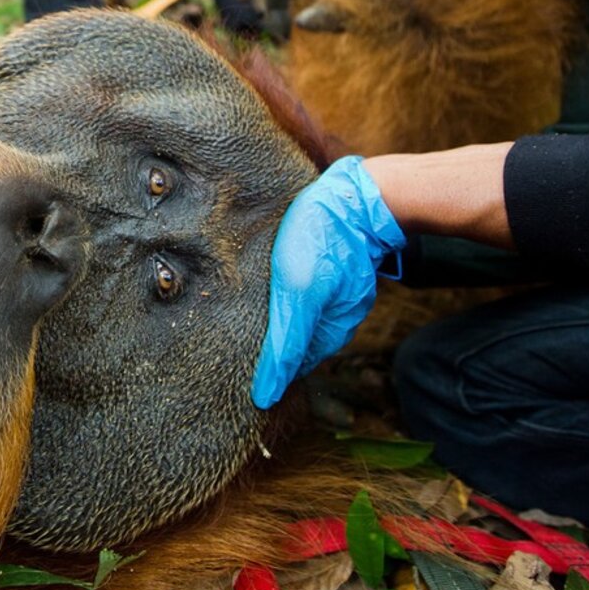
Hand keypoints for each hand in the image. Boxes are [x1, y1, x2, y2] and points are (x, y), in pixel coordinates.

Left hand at [252, 156, 405, 409]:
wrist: (359, 195)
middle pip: (298, 341)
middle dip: (271, 343)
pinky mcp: (336, 272)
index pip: (293, 364)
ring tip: (243, 311)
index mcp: (330, 331)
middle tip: (229, 339)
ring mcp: (339, 294)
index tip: (232, 368)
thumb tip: (266, 394)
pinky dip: (290, 295)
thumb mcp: (299, 291)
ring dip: (279, 316)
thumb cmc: (325, 240)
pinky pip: (309, 293)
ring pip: (303, 316)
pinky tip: (272, 285)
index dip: (267, 368)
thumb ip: (286, 341)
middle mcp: (338, 318)